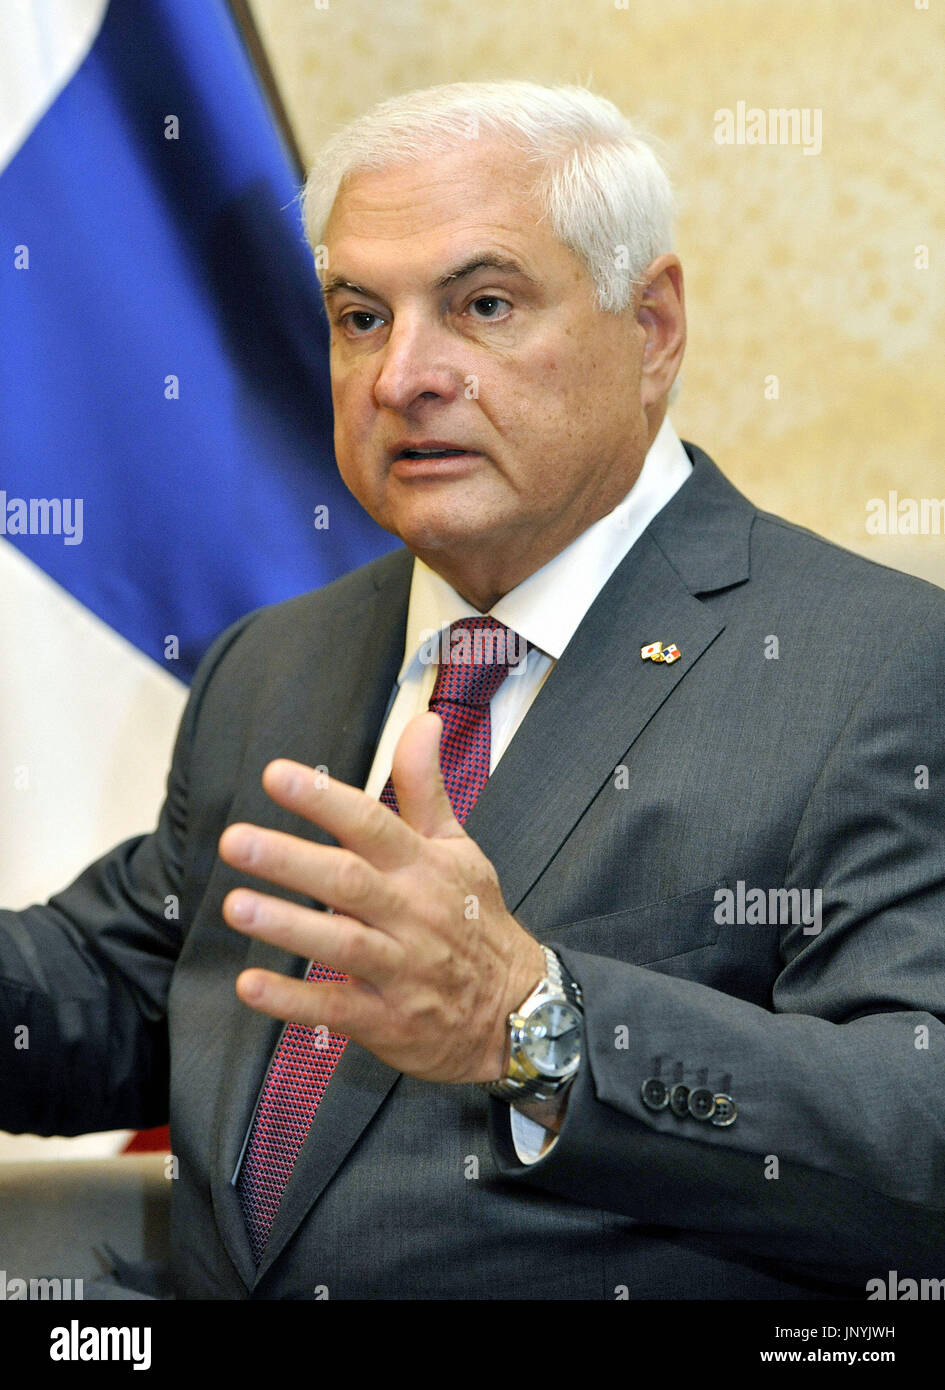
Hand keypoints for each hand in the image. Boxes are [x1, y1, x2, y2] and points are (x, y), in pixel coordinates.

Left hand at [218, 712, 545, 1083]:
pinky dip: (292, 1000)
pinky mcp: (387, 1019)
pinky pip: (336, 1009)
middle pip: (348, 882)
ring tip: (236, 906)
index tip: (276, 775)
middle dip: (290, 860)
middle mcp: (412, 914)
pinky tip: (250, 985)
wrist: (519, 1009)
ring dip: (287, 926)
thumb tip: (423, 722)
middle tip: (235, 840)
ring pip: (341, 944)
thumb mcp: (459, 849)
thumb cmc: (475, 920)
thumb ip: (425, 788)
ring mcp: (401, 969)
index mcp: (423, 867)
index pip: (372, 823)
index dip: (324, 799)